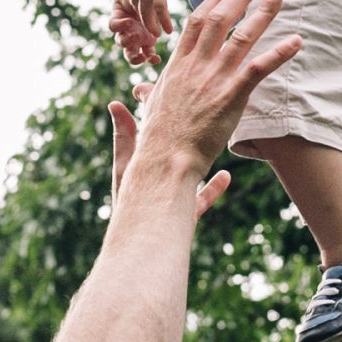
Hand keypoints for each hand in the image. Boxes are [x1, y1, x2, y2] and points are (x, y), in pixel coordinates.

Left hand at [109, 83, 229, 219]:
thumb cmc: (129, 203)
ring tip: (220, 143)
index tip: (177, 100)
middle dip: (190, 138)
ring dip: (204, 161)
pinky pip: (203, 197)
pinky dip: (215, 187)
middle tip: (207, 119)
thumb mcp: (127, 163)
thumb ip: (124, 136)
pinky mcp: (185, 212)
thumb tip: (114, 102)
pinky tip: (227, 176)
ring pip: (193, 173)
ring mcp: (174, 196)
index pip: (155, 135)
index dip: (163, 117)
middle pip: (178, 153)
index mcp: (144, 164)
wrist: (142, 241)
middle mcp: (160, 180)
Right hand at [110, 0, 159, 69]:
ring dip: (135, 56)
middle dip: (127, 41)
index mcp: (119, 18)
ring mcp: (135, 39)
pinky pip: (147, 54)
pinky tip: (156, 59)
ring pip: (130, 53)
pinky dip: (151, 59)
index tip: (129, 22)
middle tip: (137, 36)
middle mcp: (125, 31)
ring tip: (142, 56)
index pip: (113, 25)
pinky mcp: (147, 44)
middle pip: (120, 42)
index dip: (120, 25)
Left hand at [122, 0, 186, 46]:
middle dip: (141, 23)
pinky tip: (168, 30)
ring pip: (145, 14)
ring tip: (156, 37)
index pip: (132, 1)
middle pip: (136, 10)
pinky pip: (159, 10)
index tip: (143, 19)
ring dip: (151, 27)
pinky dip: (163, 21)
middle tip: (146, 33)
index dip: (138, 11)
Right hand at [126, 0, 300, 185]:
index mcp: (177, 65)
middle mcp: (196, 65)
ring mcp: (214, 78)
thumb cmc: (156, 140)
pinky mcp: (231, 95)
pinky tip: (296, 40)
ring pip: (242, 36)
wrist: (165, 159)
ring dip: (263, 12)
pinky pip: (260, 68)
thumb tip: (132, 97)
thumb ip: (144, 98)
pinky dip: (279, 52)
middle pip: (220, 19)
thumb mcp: (147, 111)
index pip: (196, 21)